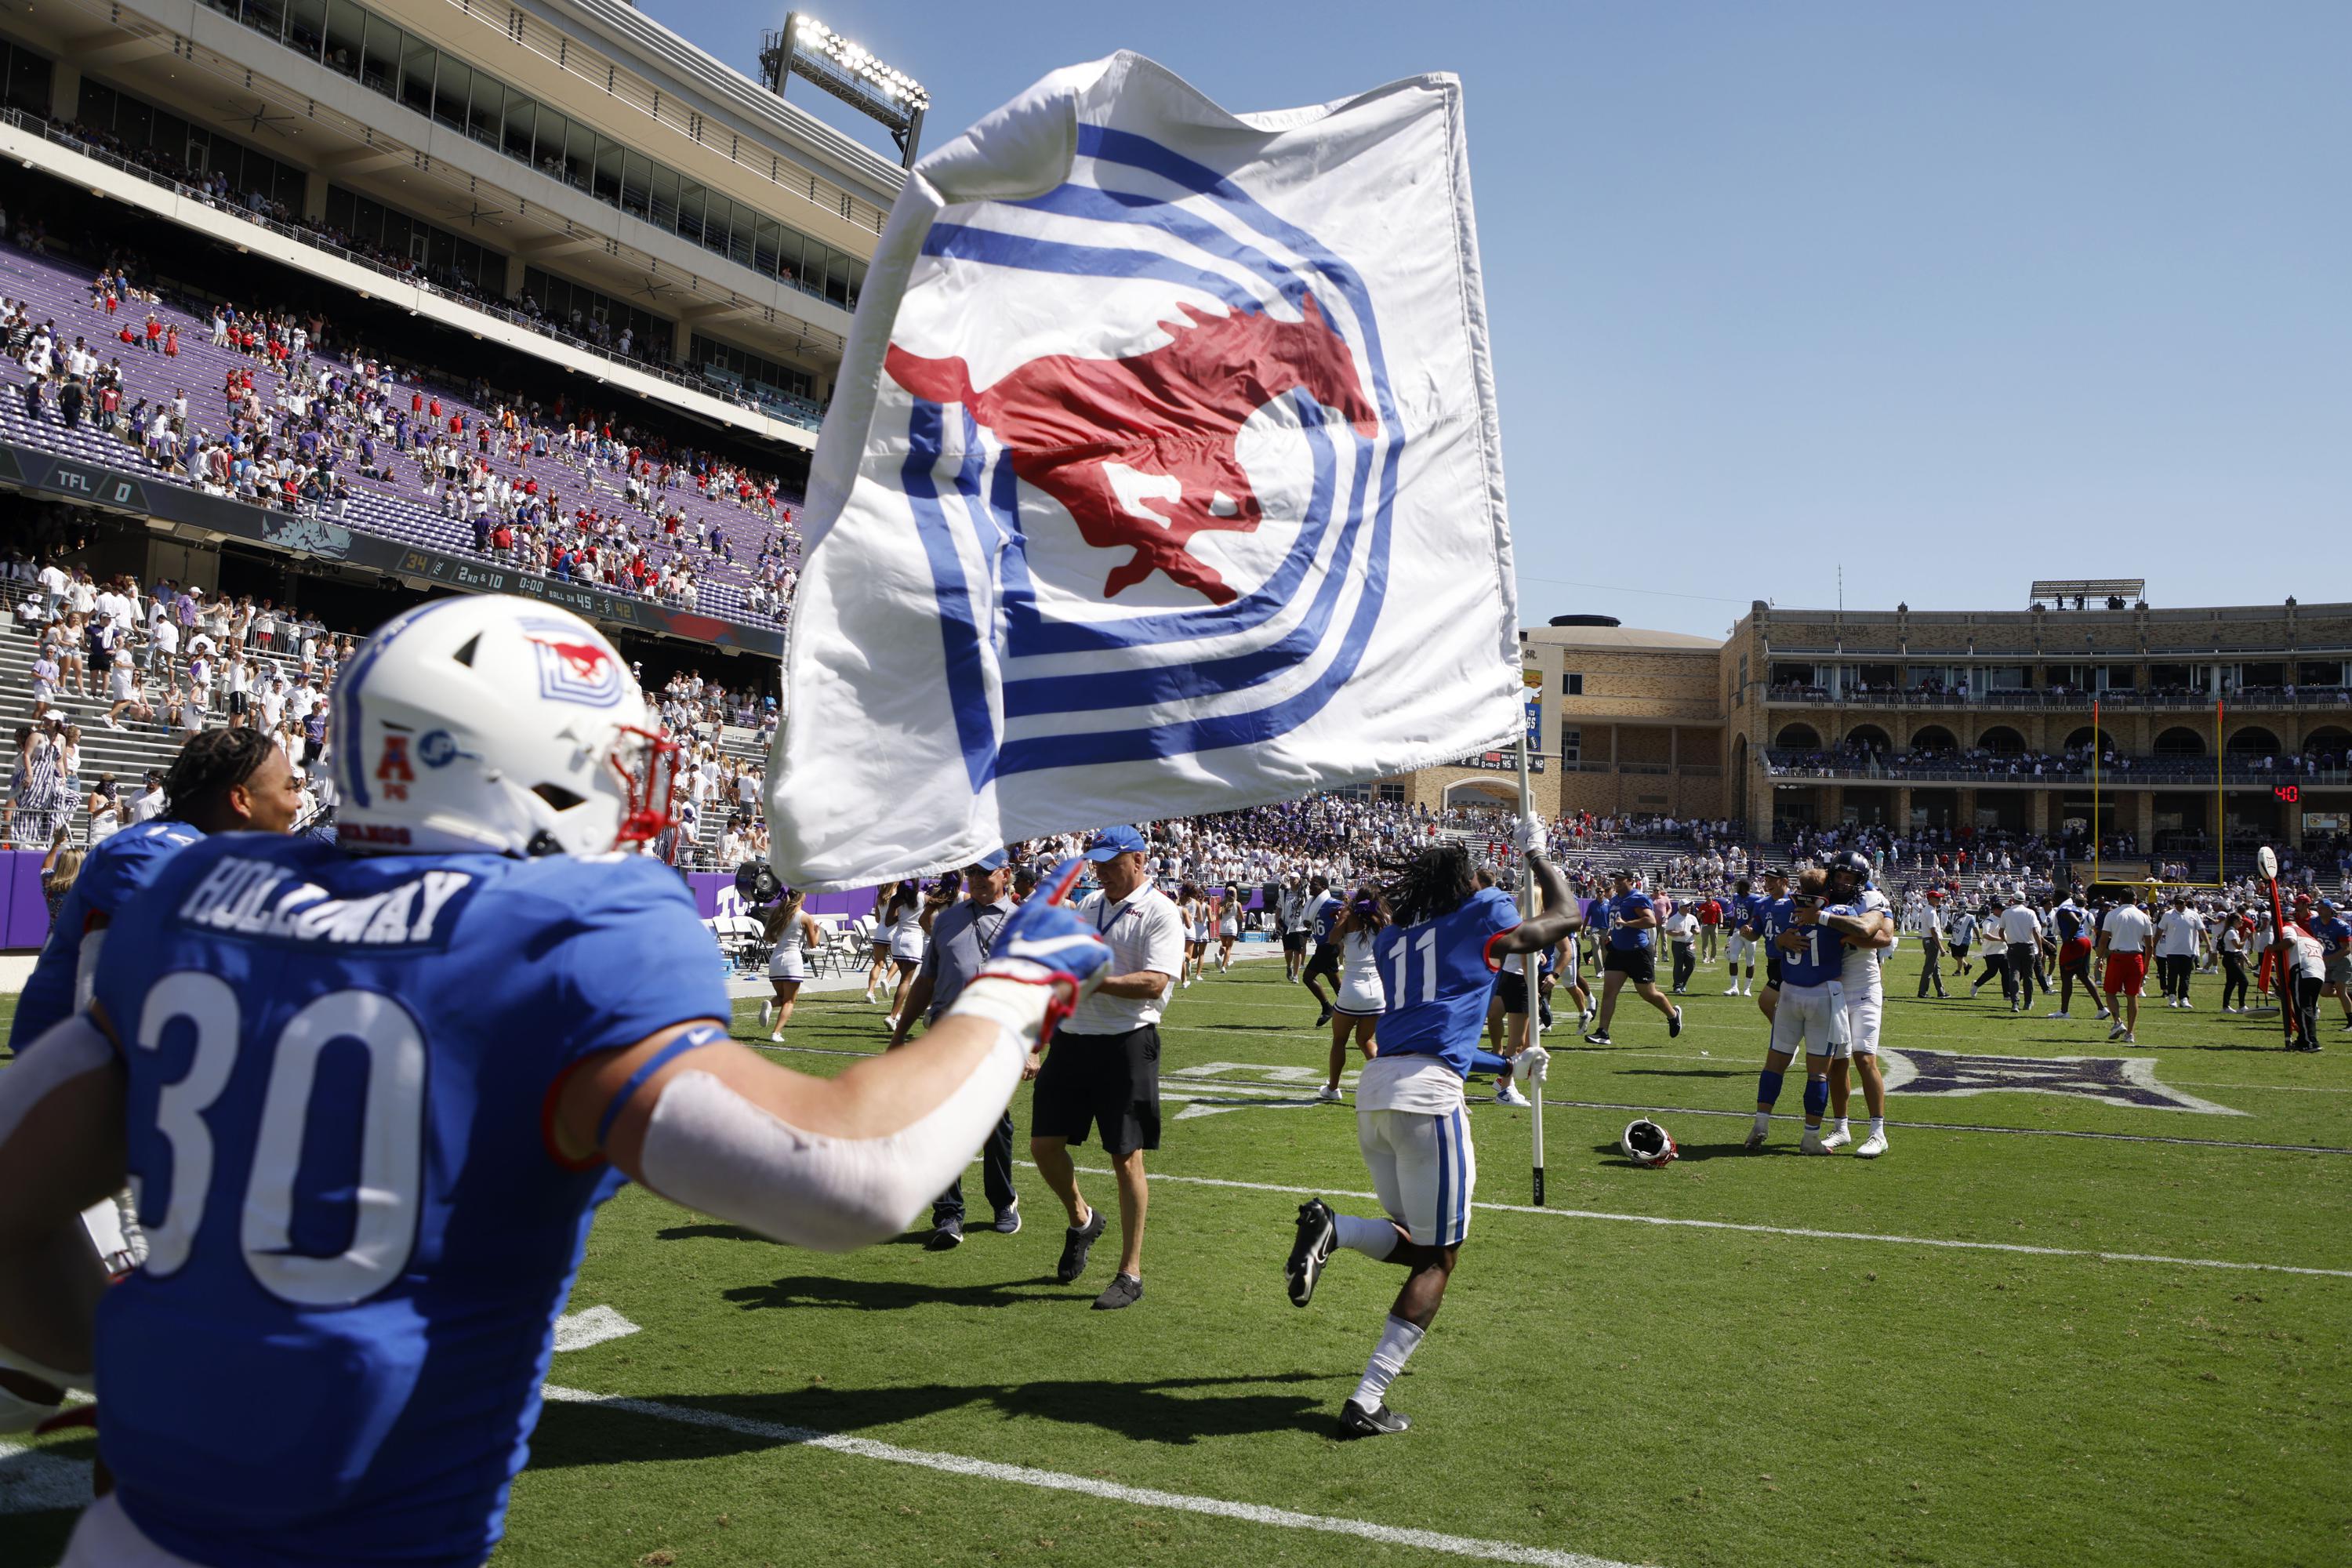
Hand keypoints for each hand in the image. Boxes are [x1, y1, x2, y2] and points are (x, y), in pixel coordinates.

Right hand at [968, 857, 1112, 1045]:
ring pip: (1088, 942)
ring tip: (1064, 974)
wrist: (1020, 985)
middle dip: (1070, 943)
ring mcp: (1079, 929)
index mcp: (1037, 911)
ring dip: (1081, 958)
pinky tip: (1079, 977)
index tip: (1080, 860)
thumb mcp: (1010, 941)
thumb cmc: (1009, 969)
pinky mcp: (1095, 947)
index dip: (1067, 872)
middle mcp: (1059, 914)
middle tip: (1055, 964)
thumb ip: (1030, 933)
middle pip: (1075, 926)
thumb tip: (1041, 939)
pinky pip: (1101, 957)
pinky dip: (1094, 969)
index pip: (1055, 885)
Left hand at [1511, 1041, 1549, 1085]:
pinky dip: (1542, 1078)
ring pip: (1544, 1072)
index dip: (1542, 1061)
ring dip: (1540, 1073)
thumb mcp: (1531, 1051)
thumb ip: (1541, 1051)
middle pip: (1545, 1066)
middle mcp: (1537, 1063)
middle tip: (1533, 1067)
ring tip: (1533, 1072)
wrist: (1514, 1068)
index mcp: (1537, 1056)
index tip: (1536, 1061)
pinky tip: (1540, 1078)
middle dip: (1540, 1067)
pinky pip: (1542, 1078)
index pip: (1545, 1060)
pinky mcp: (1534, 1076)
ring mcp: (1536, 1070)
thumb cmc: (1522, 1059)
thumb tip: (1548, 1058)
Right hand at [1514, 813, 1546, 854]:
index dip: (1528, 816)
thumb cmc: (1524, 842)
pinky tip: (1531, 840)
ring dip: (1531, 831)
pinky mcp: (1543, 835)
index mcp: (1532, 822)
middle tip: (1523, 831)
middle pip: (1533, 822)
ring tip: (1527, 838)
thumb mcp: (1516, 833)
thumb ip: (1518, 825)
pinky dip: (1534, 835)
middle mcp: (1538, 824)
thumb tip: (1521, 821)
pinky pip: (1537, 832)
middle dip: (1528, 825)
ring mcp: (1541, 830)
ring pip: (1535, 827)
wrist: (1534, 852)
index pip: (1532, 814)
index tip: (1526, 818)